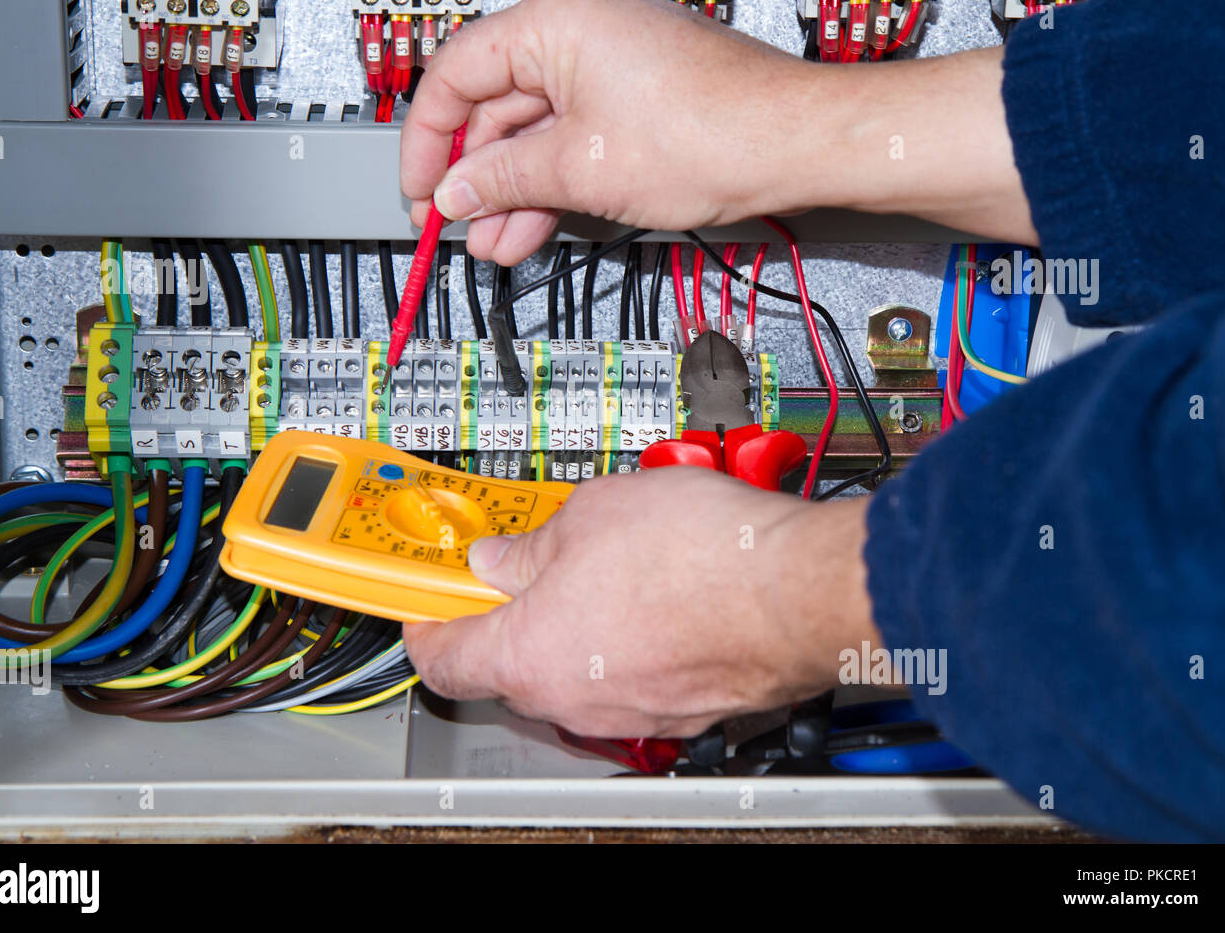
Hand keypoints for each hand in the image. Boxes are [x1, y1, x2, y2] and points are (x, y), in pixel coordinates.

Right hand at [400, 0, 821, 263]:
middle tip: (454, 224)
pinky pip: (573, 135)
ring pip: (535, 128)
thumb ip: (503, 178)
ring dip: (512, 189)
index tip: (418, 188)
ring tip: (494, 242)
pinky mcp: (634, 94)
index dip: (428, 139)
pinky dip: (552, 180)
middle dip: (474, 175)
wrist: (793, 145)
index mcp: (556, 20)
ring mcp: (610, 61)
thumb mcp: (579, 167)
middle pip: (496, 103)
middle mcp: (580, 27)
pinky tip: (533, 224)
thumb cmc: (713, 133)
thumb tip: (456, 191)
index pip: (456, 72)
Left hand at [402, 468, 878, 737]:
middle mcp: (573, 697)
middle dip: (512, 611)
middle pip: (511, 663)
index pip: (441, 657)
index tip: (425, 595)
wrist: (799, 591)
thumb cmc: (702, 557)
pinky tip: (659, 591)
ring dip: (578, 623)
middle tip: (524, 560)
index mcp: (528, 653)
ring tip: (610, 563)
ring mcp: (631, 710)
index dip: (425, 619)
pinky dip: (631, 640)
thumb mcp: (588, 514)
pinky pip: (633, 674)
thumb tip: (504, 556)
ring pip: (578, 668)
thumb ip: (531, 545)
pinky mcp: (683, 708)